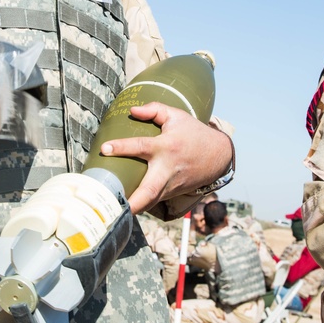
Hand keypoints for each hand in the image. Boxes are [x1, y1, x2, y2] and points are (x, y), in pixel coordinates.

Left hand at [99, 102, 232, 213]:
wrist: (218, 156)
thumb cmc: (193, 133)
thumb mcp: (177, 116)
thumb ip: (154, 110)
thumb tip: (132, 110)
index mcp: (166, 147)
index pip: (141, 147)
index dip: (122, 147)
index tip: (105, 149)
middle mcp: (168, 169)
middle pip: (149, 190)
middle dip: (133, 201)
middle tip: (115, 208)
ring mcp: (170, 185)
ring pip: (150, 201)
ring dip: (133, 208)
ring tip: (110, 213)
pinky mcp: (171, 194)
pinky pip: (153, 201)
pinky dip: (140, 205)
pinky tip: (122, 208)